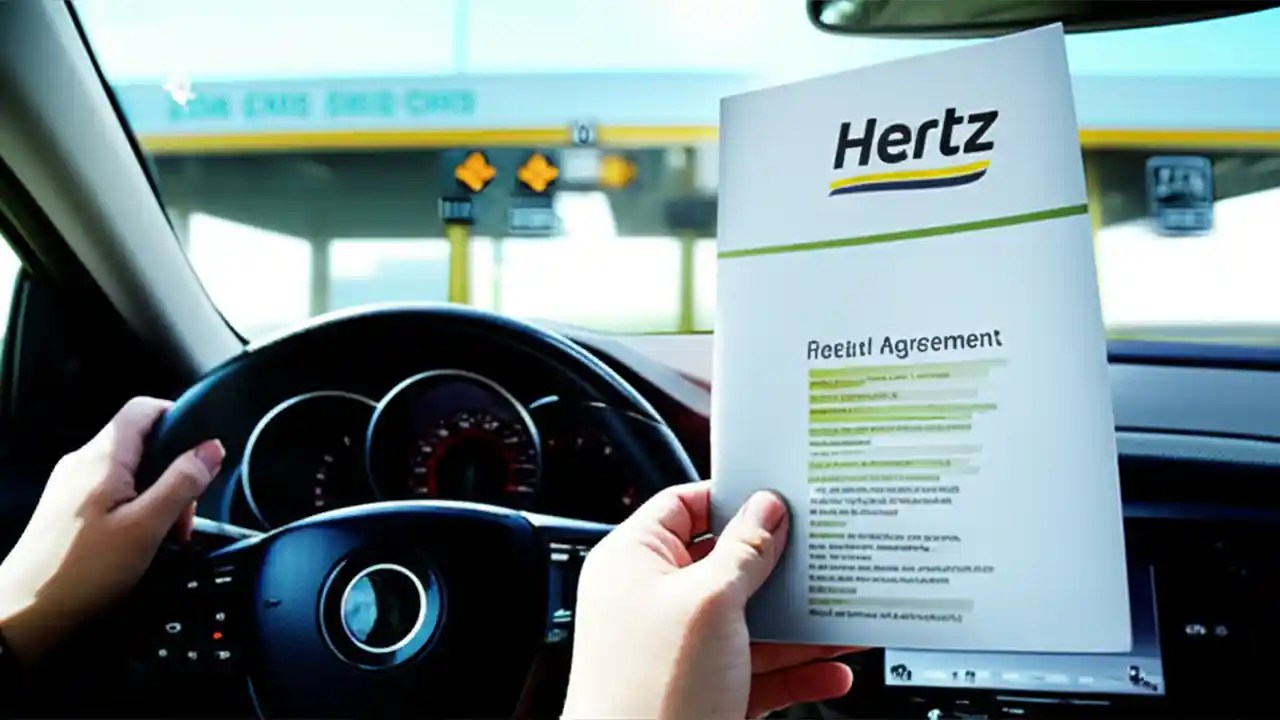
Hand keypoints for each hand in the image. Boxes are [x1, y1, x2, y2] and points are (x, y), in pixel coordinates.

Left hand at [0, 397, 223, 662]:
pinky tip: (141, 540)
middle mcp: (83, 462)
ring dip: (157, 495)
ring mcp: (72, 483)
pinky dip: (136, 507)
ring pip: (131, 469)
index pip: (144, 408)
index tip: (201, 450)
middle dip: (173, 473)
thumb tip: (211, 449)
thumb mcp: (146, 527)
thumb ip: (182, 484)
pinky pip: (113, 490)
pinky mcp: (68, 506)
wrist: (26, 613)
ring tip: (163, 534)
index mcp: (102, 458)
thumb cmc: (81, 573)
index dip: (178, 418)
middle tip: (183, 514)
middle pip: (143, 442)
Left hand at [563, 481, 860, 719]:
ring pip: (752, 623)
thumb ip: (744, 553)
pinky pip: (760, 671)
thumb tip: (767, 510)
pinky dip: (798, 671)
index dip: (732, 499)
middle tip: (823, 554)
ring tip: (844, 615)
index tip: (779, 497)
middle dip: (779, 567)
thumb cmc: (647, 692)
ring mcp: (681, 652)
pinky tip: (832, 670)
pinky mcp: (707, 692)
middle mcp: (654, 602)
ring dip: (800, 625)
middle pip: (727, 566)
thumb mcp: (708, 604)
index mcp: (634, 563)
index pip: (684, 506)